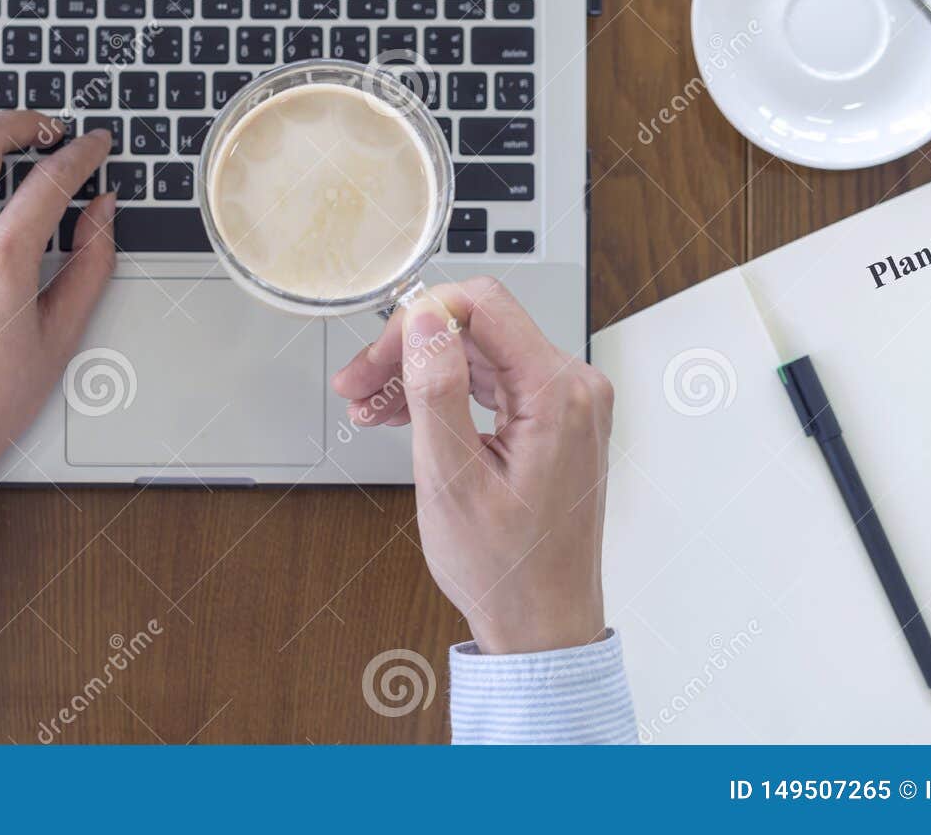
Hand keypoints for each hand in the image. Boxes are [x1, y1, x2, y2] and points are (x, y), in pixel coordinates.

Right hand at [331, 277, 612, 653]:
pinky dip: (445, 393)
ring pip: (479, 354)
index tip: (376, 359)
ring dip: (420, 372)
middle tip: (356, 385)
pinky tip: (402, 416)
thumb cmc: (505, 569)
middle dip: (410, 350)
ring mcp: (567, 404)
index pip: (483, 305)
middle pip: (478, 327)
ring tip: (369, 407)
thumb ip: (437, 390)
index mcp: (558, 393)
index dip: (418, 319)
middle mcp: (574, 388)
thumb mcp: (452, 479)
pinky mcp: (555, 421)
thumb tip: (424, 319)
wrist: (543, 626)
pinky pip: (492, 384)